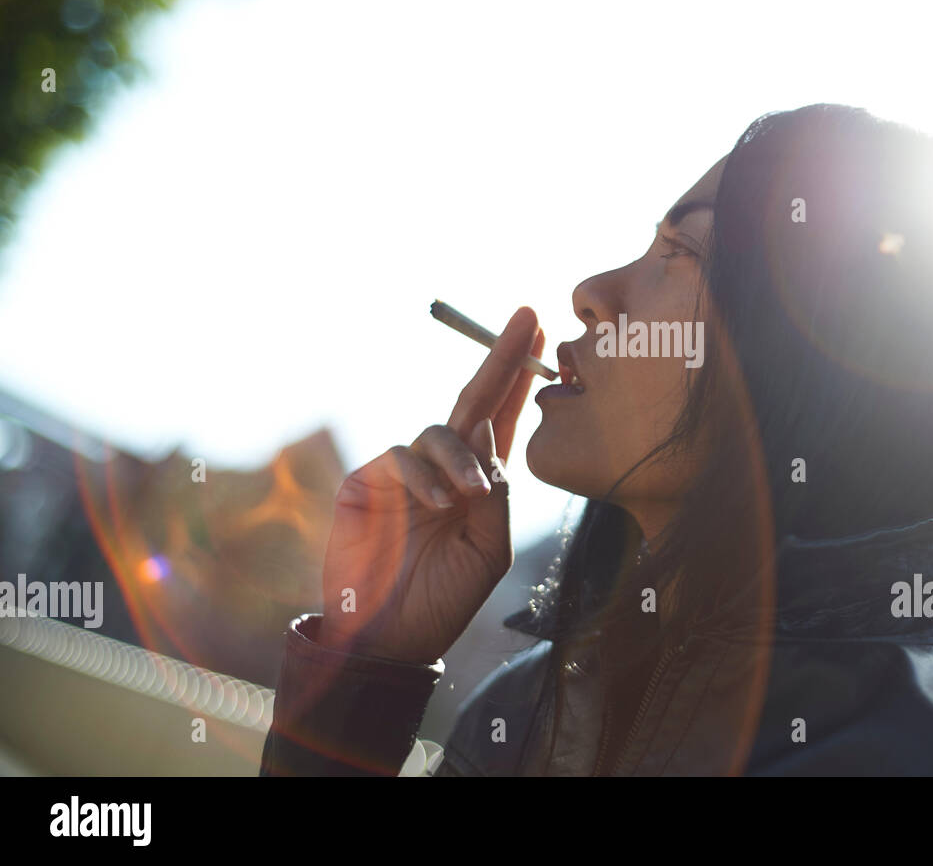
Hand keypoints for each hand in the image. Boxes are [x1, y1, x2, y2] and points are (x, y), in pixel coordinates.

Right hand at [319, 306, 543, 663]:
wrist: (394, 637)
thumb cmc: (446, 597)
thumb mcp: (490, 548)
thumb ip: (497, 493)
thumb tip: (487, 436)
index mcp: (476, 480)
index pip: (500, 417)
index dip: (518, 374)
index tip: (539, 329)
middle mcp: (442, 467)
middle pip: (472, 400)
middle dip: (502, 359)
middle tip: (527, 322)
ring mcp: (404, 473)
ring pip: (439, 433)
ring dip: (461, 459)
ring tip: (469, 496)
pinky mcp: (366, 483)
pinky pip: (402, 458)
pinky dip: (424, 478)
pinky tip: (437, 505)